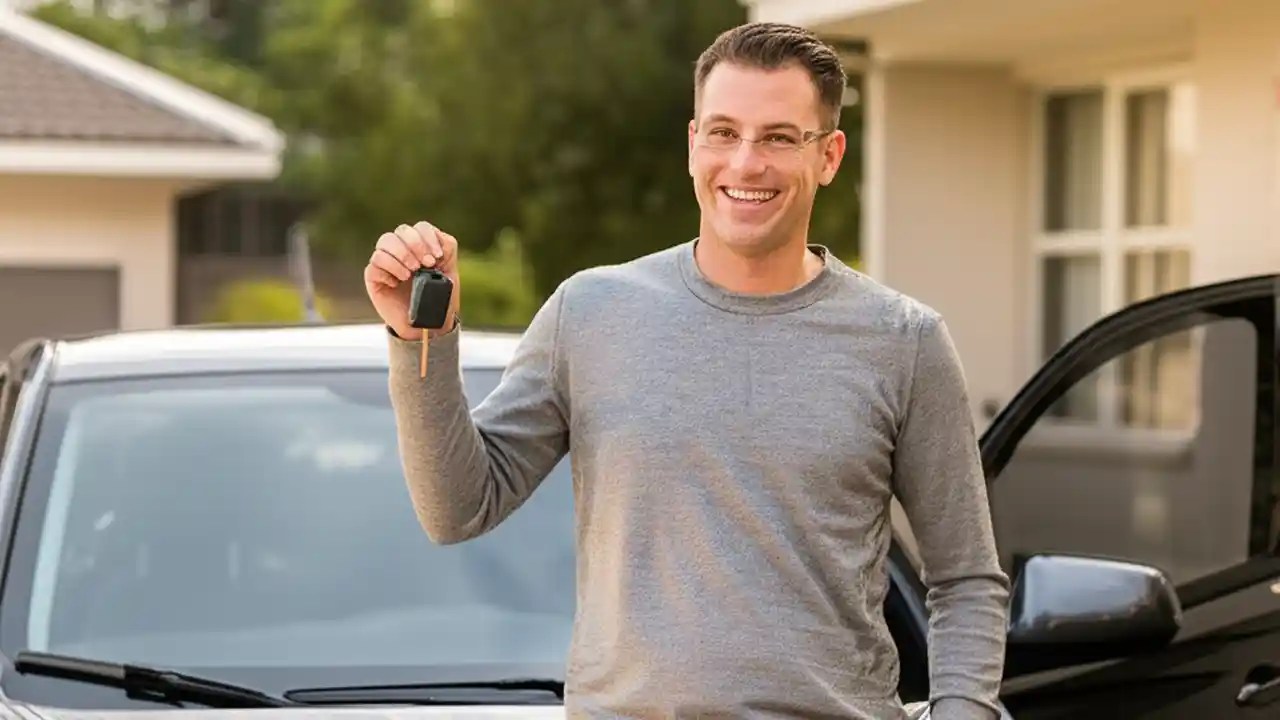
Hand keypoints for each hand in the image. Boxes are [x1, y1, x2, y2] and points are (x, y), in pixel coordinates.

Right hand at [364, 221, 460, 339]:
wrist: (427, 325)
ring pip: (386, 241)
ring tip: (411, 273)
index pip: (421, 228)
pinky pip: (376, 261)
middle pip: (402, 231)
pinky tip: (397, 282)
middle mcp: (402, 250)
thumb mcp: (450, 272)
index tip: (437, 257)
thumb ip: (447, 249)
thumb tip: (436, 240)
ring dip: (401, 255)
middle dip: (415, 246)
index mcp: (421, 246)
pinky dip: (389, 268)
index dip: (428, 238)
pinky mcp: (374, 275)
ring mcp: (387, 261)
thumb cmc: (437, 298)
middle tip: (425, 264)